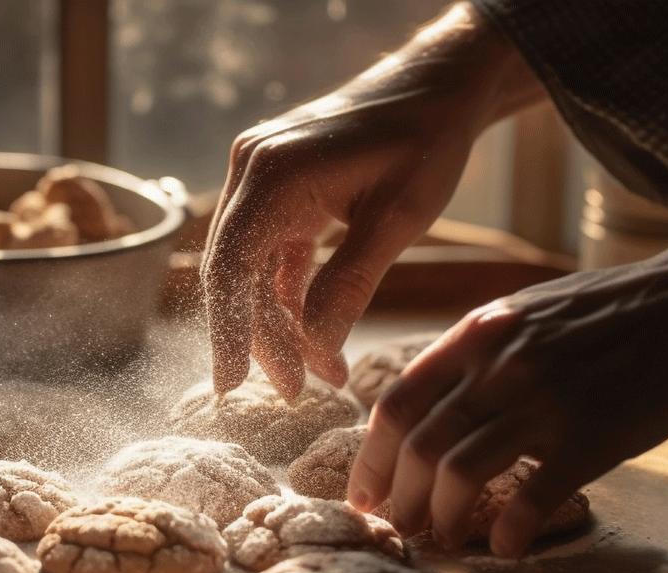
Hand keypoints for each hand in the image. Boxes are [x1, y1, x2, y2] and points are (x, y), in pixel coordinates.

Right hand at [201, 2, 545, 398]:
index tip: (232, 384)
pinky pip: (271, 252)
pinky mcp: (278, 188)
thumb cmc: (426, 142)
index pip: (230, 265)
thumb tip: (313, 354)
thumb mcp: (396, 221)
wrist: (440, 86)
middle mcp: (253, 169)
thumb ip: (347, 286)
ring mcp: (261, 176)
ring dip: (278, 321)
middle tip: (294, 390)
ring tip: (315, 372)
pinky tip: (314, 334)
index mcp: (274, 172)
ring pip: (251, 267)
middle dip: (260, 336)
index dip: (227, 330)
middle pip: (235, 271)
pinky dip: (290, 295)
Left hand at [348, 216, 667, 557]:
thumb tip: (426, 407)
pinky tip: (505, 548)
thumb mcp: (520, 313)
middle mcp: (498, 366)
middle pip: (419, 446)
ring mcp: (543, 400)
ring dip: (442, 518)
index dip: (371, 459)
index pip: (396, 403)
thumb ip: (471, 355)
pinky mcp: (591, 436)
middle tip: (400, 529)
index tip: (364, 494)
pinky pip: (532, 498)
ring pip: (459, 473)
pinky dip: (508, 532)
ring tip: (442, 540)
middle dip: (400, 499)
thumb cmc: (604, 312)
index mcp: (475, 335)